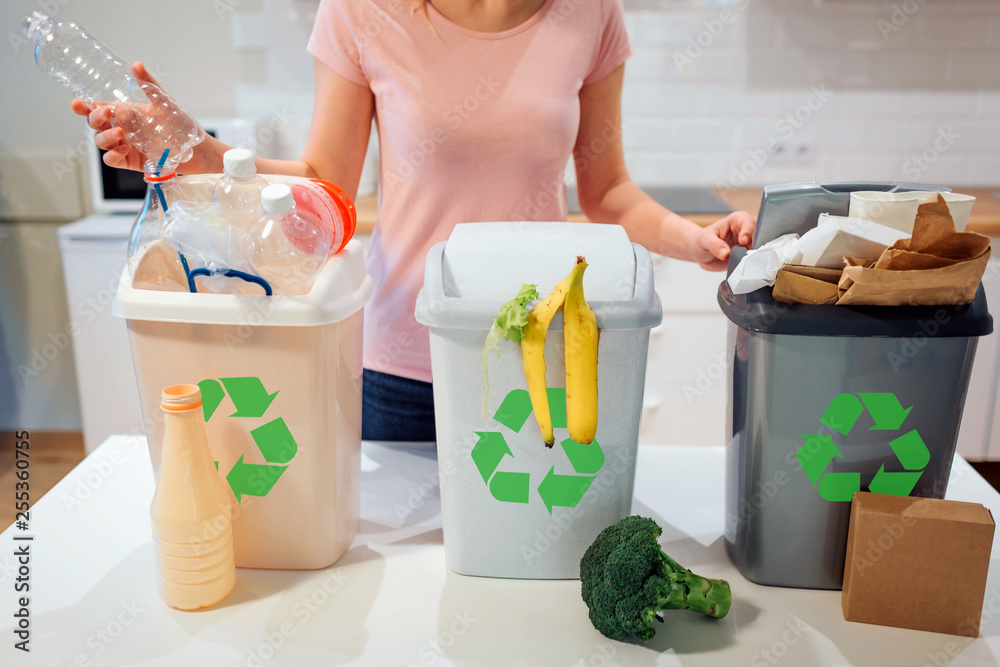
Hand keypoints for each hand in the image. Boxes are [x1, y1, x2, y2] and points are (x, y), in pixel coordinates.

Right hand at [70, 62, 218, 173]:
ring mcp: (125, 145)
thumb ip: (148, 85)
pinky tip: (123, 149)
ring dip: (104, 136)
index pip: (99, 107)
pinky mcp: (131, 161)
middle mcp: (122, 128)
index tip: (76, 103)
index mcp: (127, 113)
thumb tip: (136, 65)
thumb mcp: (164, 102)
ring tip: (119, 132)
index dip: (84, 106)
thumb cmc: (181, 124)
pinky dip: (112, 155)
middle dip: (94, 118)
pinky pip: (112, 160)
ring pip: (101, 142)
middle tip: (105, 113)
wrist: (196, 149)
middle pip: (95, 124)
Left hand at [688, 210, 755, 271]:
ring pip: (757, 249)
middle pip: (757, 236)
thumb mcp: (704, 240)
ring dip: (752, 256)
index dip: (748, 231)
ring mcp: (746, 245)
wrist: (699, 253)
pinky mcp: (745, 257)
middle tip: (746, 254)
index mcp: (736, 220)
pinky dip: (750, 264)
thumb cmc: (701, 241)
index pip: (748, 222)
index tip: (743, 241)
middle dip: (754, 245)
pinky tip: (744, 267)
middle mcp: (744, 231)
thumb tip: (725, 253)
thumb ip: (715, 245)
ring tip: (744, 262)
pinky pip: (752, 261)